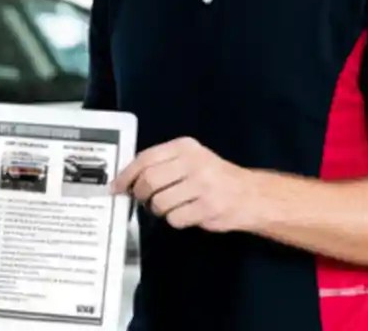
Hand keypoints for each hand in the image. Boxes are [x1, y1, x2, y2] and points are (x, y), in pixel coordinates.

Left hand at [112, 137, 257, 232]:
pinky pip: (175, 218)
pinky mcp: (208, 207)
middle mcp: (193, 162)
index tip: (116, 186)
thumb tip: (125, 179)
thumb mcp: (190, 159)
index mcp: (185, 147)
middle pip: (149, 181)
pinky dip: (175, 220)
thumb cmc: (214, 177)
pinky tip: (187, 214)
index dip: (126, 174)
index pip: (146, 158)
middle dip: (140, 194)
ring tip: (170, 206)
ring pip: (159, 202)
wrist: (251, 195)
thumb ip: (162, 164)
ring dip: (159, 210)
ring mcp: (202, 185)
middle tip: (142, 200)